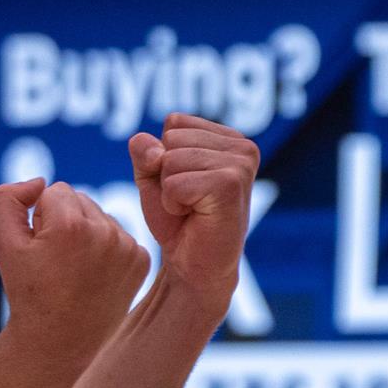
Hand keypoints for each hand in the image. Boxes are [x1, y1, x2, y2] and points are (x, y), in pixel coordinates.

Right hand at [0, 178, 151, 365]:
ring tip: (73, 269)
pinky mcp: (141, 259)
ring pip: (99, 215)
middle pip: (79, 198)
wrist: (59, 341)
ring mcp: (128, 247)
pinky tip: (92, 274)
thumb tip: (40, 182)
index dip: (40, 219)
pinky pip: (118, 234)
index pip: (54, 190)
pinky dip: (104, 248)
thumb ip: (8, 198)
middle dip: (64, 221)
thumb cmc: (27, 291)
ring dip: (85, 232)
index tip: (40, 251)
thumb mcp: (2, 243)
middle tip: (56, 261)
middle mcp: (105, 232)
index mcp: (70, 224)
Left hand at [129, 114, 258, 311]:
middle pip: (171, 139)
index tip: (184, 185)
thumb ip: (145, 152)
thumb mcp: (153, 179)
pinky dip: (173, 204)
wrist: (192, 265)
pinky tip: (194, 216)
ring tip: (191, 209)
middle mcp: (242, 146)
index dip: (165, 157)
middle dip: (166, 174)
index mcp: (229, 137)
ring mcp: (240, 164)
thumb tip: (146, 144)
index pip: (174, 123)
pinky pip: (175, 183)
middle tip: (187, 201)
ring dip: (169, 191)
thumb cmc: (177, 222)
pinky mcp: (231, 184)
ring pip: (170, 160)